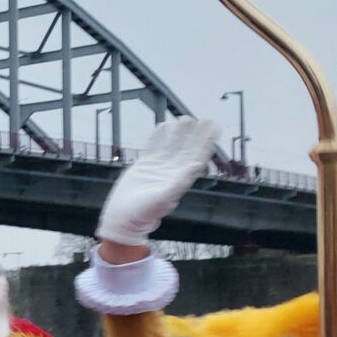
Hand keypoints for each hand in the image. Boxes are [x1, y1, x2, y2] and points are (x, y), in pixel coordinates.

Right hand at [95, 117, 221, 251]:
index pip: (197, 156)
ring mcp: (157, 168)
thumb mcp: (163, 198)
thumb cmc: (143, 214)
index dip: (206, 142)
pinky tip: (163, 126)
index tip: (214, 128)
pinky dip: (158, 137)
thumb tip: (198, 165)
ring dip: (179, 133)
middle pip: (187, 148)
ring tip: (186, 118)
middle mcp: (171, 171)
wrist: (123, 218)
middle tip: (205, 120)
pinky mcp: (143, 166)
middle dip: (196, 134)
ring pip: (171, 146)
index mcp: (179, 178)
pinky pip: (152, 147)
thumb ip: (180, 182)